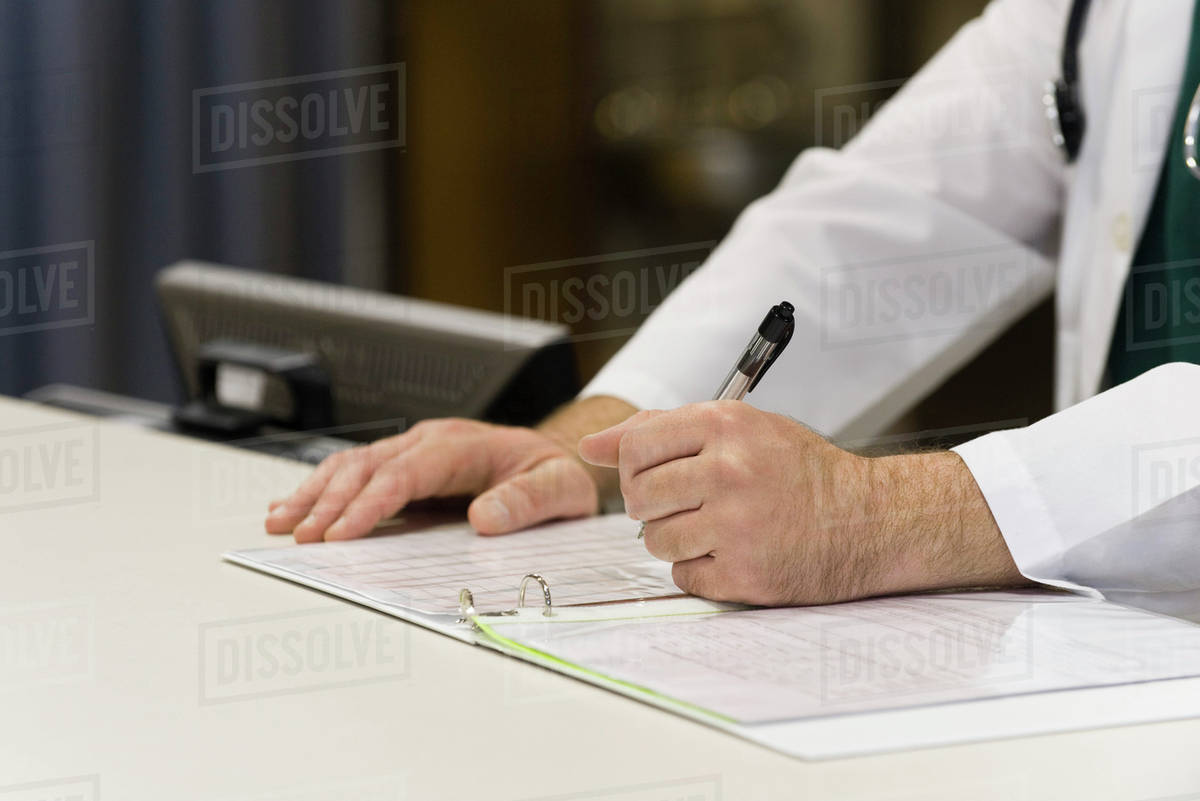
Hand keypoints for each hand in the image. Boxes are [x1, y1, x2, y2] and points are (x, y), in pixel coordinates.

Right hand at [265, 418, 597, 541]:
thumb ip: (527, 502)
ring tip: (279, 520)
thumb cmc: (556, 474)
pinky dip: (322, 488)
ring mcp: (415, 451)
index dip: (369, 501)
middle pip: (368, 467)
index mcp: (463, 445)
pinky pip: (357, 472)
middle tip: (298, 535)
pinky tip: (291, 504)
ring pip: (353, 465)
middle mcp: (432, 442)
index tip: (340, 532)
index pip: (406, 472)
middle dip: (328, 501)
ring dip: (314, 492)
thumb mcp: (559, 488)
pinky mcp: (406, 465)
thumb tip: (486, 518)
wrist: (556, 458)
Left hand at [578, 401, 1022, 605]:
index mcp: (727, 427)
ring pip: (656, 541)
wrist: (868, 520)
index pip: (636, 445)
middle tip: (687, 504)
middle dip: (653, 505)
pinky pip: (685, 577)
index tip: (653, 474)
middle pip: (640, 497)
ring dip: (676, 540)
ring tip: (714, 529)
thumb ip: (663, 429)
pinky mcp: (746, 574)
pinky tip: (733, 553)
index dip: (635, 465)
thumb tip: (590, 446)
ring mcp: (738, 526)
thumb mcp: (741, 428)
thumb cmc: (799, 471)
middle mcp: (731, 472)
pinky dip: (701, 570)